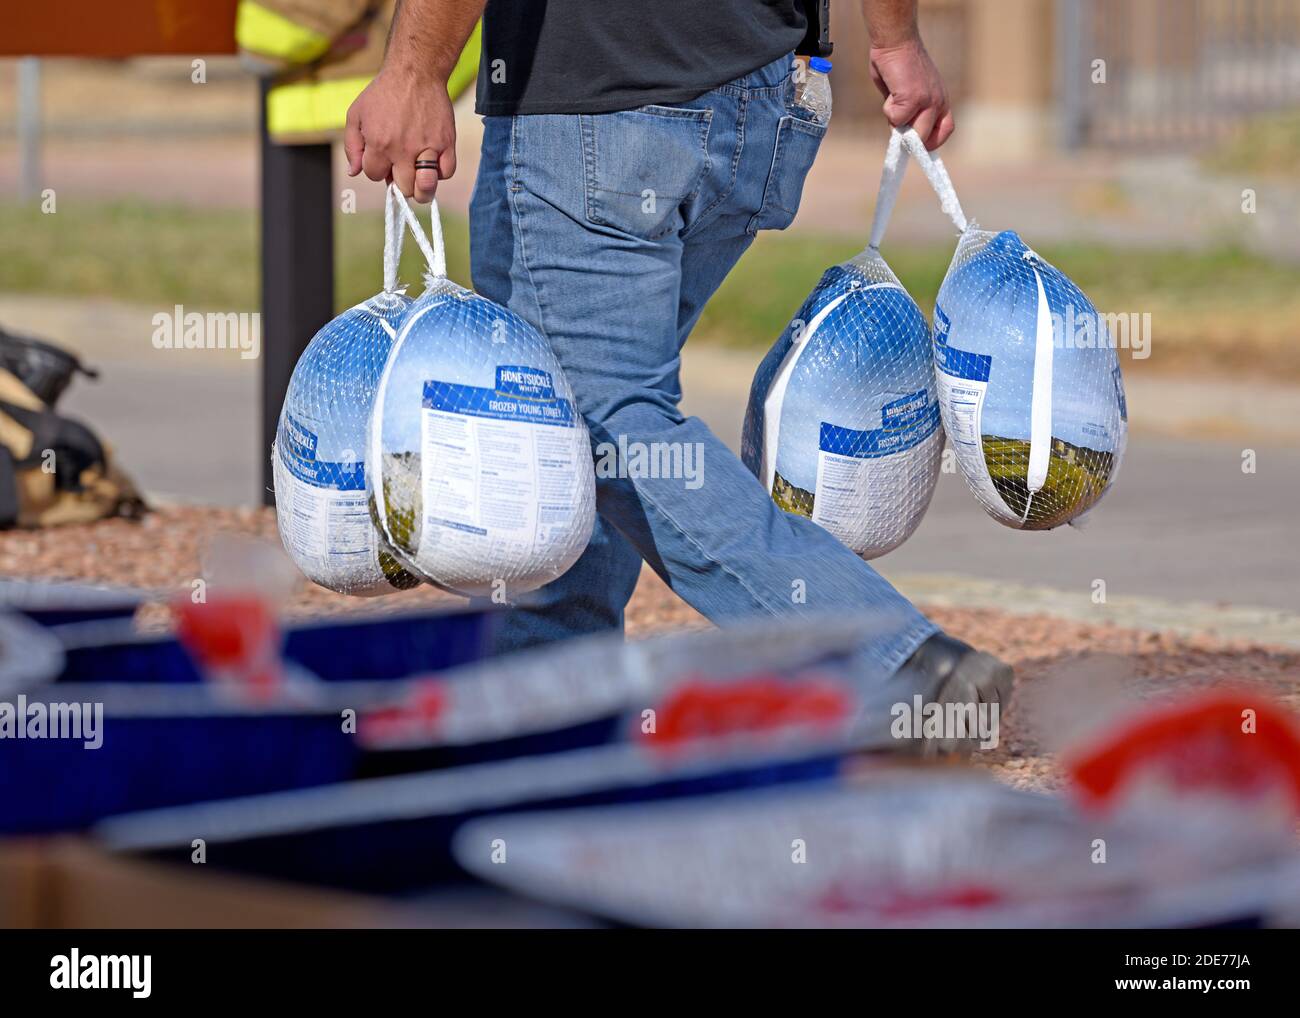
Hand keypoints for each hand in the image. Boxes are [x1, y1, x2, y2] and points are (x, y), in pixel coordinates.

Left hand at [345, 67, 456, 202]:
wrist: (415, 71)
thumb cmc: (383, 93)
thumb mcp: (357, 114)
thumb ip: (352, 145)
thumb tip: (354, 172)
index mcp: (379, 143)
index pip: (375, 176)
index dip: (378, 170)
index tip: (384, 160)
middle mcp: (403, 149)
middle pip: (402, 188)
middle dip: (399, 183)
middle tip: (401, 171)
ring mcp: (427, 147)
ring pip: (426, 187)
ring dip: (422, 189)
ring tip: (419, 181)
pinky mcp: (446, 142)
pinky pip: (447, 172)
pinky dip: (440, 173)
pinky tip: (433, 163)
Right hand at [869, 35, 953, 149]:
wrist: (896, 41)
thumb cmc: (897, 65)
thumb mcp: (908, 94)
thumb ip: (908, 113)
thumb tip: (900, 134)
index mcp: (940, 99)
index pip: (946, 129)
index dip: (932, 141)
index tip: (917, 145)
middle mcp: (938, 101)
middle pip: (926, 138)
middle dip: (908, 138)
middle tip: (895, 124)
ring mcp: (928, 100)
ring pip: (913, 133)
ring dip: (896, 122)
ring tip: (893, 99)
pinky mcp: (914, 98)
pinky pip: (897, 119)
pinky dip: (888, 109)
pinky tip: (891, 91)